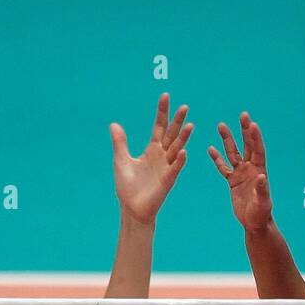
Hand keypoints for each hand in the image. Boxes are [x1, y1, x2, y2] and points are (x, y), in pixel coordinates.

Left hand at [111, 94, 192, 225]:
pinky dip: (179, 160)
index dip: (162, 112)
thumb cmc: (128, 187)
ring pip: (176, 149)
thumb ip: (120, 143)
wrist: (132, 208)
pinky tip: (183, 152)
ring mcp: (166, 168)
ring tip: (190, 125)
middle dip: (177, 121)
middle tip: (184, 107)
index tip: (166, 96)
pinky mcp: (167, 181)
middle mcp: (161, 157)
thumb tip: (114, 124)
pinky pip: (175, 168)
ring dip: (183, 138)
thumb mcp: (121, 160)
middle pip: (171, 134)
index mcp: (151, 150)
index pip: (159, 127)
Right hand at [210, 113, 272, 231]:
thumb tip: (261, 176)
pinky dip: (217, 158)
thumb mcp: (262, 202)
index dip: (255, 138)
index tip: (252, 124)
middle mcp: (251, 169)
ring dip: (228, 140)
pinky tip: (210, 148)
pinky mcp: (232, 181)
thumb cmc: (261, 214)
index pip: (258, 150)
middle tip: (243, 115)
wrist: (254, 223)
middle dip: (244, 131)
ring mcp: (241, 174)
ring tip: (221, 125)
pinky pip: (223, 167)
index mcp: (259, 171)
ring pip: (233, 153)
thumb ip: (261, 189)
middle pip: (247, 146)